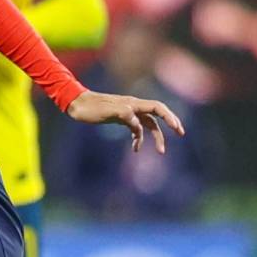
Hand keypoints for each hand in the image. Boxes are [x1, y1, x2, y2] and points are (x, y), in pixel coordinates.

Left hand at [67, 89, 185, 153]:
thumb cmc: (90, 108)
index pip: (157, 108)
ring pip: (148, 124)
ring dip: (155, 137)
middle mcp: (133, 107)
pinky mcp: (121, 118)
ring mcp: (128, 112)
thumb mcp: (106, 112)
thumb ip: (123, 114)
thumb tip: (137, 123)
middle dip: (170, 125)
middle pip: (157, 116)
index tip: (178, 128)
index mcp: (133, 104)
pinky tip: (136, 148)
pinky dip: (138, 138)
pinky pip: (136, 128)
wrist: (76, 104)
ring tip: (160, 152)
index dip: (170, 117)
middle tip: (181, 134)